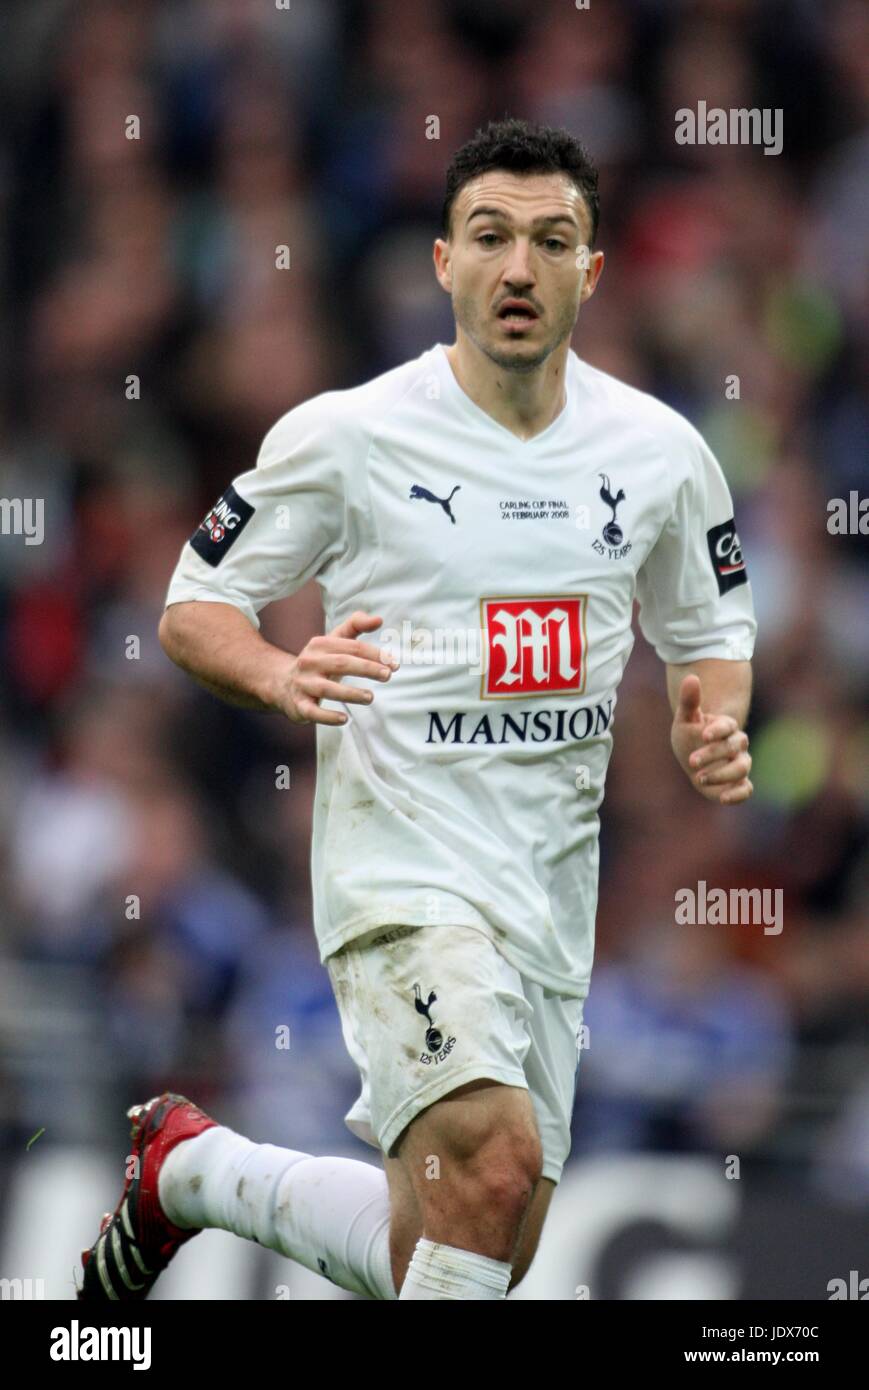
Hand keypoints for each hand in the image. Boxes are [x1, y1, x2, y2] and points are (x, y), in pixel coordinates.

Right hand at [279, 610, 398, 725]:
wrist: (282, 683)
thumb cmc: (318, 662)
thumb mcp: (333, 641)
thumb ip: (355, 626)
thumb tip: (379, 619)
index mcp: (320, 644)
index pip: (352, 647)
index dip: (375, 654)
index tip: (394, 664)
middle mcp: (310, 662)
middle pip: (342, 663)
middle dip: (367, 669)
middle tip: (388, 675)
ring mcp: (303, 684)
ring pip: (328, 689)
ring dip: (351, 693)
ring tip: (370, 697)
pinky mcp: (299, 705)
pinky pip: (314, 712)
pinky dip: (328, 716)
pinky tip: (345, 719)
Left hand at [671, 674, 752, 804]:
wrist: (692, 758)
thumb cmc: (690, 736)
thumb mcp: (685, 719)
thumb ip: (690, 701)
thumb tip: (691, 678)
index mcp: (726, 727)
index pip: (728, 726)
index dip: (718, 730)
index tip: (702, 735)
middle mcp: (737, 745)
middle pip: (733, 747)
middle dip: (712, 754)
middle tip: (691, 761)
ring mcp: (739, 764)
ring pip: (742, 767)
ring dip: (722, 774)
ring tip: (699, 778)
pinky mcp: (738, 783)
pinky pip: (746, 789)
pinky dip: (739, 794)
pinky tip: (723, 798)